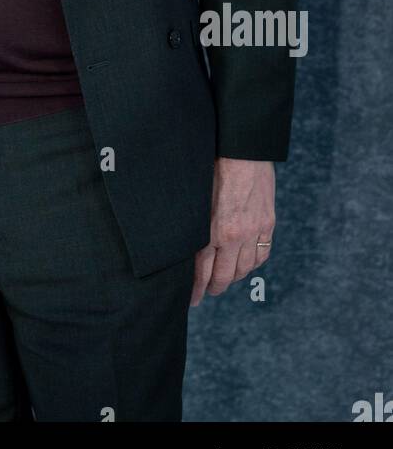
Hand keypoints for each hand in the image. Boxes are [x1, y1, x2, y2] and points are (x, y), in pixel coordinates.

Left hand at [190, 158, 275, 305]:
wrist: (242, 149)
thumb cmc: (211, 166)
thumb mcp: (194, 197)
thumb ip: (191, 223)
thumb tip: (181, 242)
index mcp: (211, 230)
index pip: (201, 272)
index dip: (195, 289)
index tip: (191, 300)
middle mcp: (233, 235)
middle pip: (223, 276)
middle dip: (212, 288)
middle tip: (205, 293)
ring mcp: (253, 231)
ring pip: (244, 269)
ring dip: (233, 278)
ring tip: (224, 280)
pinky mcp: (267, 223)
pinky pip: (261, 254)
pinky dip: (252, 264)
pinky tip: (245, 265)